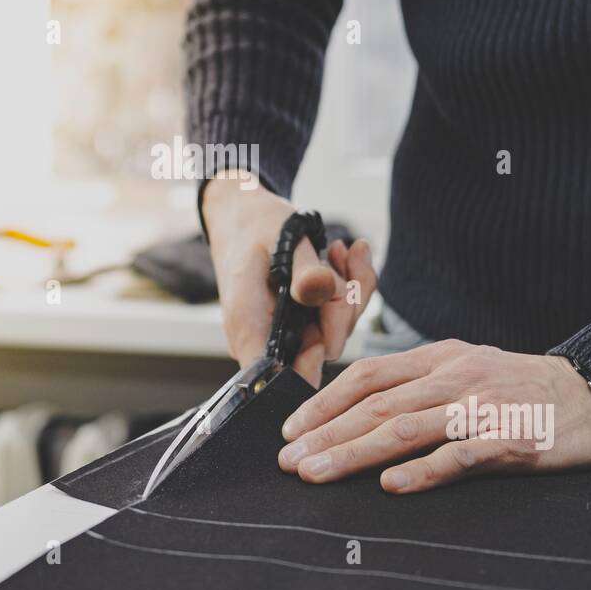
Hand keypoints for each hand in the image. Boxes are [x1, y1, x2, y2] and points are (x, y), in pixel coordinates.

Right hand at [202, 171, 375, 385]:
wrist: (241, 212)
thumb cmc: (253, 223)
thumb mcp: (279, 237)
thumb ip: (303, 270)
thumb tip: (321, 291)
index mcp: (250, 328)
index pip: (285, 376)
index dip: (315, 359)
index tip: (326, 312)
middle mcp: (267, 339)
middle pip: (323, 348)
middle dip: (343, 306)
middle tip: (338, 261)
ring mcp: (286, 331)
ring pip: (336, 330)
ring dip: (349, 290)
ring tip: (341, 251)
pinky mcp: (301, 319)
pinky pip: (336, 315)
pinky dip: (348, 285)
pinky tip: (342, 255)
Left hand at [277, 339, 590, 491]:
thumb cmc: (524, 386)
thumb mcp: (467, 367)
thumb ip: (420, 383)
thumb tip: (361, 407)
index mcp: (439, 357)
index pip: (367, 375)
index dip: (324, 401)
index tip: (292, 430)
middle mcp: (454, 376)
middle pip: (376, 405)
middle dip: (325, 434)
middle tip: (290, 461)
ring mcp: (481, 406)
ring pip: (405, 429)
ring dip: (354, 453)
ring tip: (319, 474)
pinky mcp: (511, 437)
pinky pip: (459, 455)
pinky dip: (422, 471)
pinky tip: (391, 485)